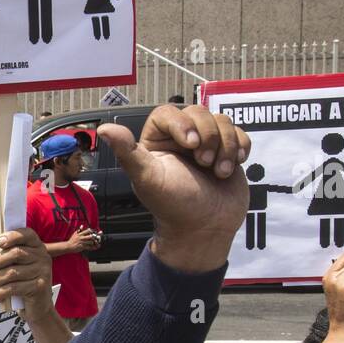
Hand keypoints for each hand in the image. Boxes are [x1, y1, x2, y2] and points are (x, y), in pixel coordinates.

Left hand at [0, 228, 52, 322]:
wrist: (39, 309)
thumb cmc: (24, 284)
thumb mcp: (19, 266)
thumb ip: (10, 255)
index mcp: (38, 248)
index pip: (28, 234)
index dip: (12, 235)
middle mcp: (43, 258)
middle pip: (16, 253)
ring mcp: (43, 272)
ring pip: (12, 272)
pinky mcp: (39, 287)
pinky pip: (13, 287)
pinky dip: (0, 293)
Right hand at [67, 228, 99, 254]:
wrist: (68, 246)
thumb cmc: (72, 240)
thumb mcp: (75, 234)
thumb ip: (79, 230)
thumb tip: (82, 225)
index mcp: (80, 234)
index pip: (88, 230)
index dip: (92, 231)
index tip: (94, 233)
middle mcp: (81, 237)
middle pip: (90, 236)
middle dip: (94, 237)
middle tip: (97, 238)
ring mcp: (82, 242)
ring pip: (90, 242)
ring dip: (94, 242)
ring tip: (96, 243)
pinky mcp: (82, 247)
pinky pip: (89, 247)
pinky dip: (92, 247)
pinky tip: (94, 247)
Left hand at [98, 105, 248, 271]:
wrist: (205, 229)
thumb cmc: (174, 206)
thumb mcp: (148, 179)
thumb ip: (127, 153)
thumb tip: (104, 130)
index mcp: (156, 142)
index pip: (168, 113)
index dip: (183, 123)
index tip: (191, 144)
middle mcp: (180, 140)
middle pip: (199, 112)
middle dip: (208, 136)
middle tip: (204, 163)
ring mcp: (206, 145)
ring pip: (222, 121)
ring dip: (225, 145)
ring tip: (219, 171)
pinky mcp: (226, 152)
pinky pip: (239, 133)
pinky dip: (239, 147)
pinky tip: (231, 166)